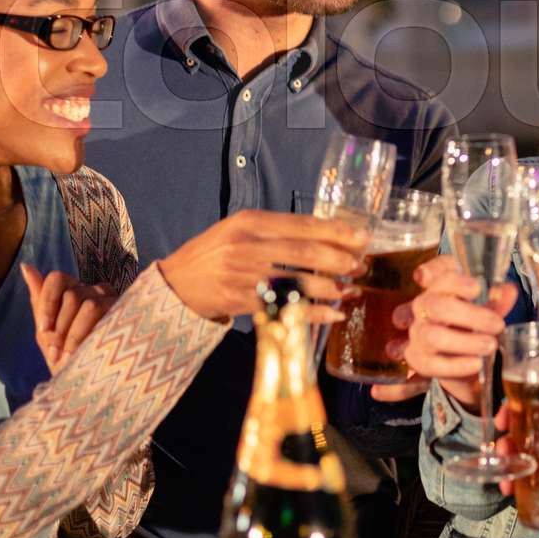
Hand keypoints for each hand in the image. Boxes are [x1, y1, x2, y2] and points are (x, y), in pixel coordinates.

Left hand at [21, 264, 114, 370]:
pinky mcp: (122, 310)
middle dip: (59, 325)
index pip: (56, 279)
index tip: (44, 331)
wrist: (82, 386)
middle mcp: (93, 290)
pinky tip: (84, 349)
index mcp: (72, 291)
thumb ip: (38, 300)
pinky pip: (98, 310)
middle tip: (56, 352)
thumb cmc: (64, 358)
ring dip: (72, 332)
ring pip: (85, 302)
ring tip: (69, 354)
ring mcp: (110, 299)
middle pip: (70, 294)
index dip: (48, 303)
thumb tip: (25, 265)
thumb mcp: (45, 332)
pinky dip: (84, 332)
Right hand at [159, 209, 366, 321]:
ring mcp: (243, 275)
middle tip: (360, 265)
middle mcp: (247, 246)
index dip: (336, 231)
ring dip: (329, 287)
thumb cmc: (215, 253)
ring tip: (350, 290)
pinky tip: (331, 315)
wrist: (176, 284)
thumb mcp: (240, 229)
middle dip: (338, 259)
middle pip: (304, 252)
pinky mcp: (240, 302)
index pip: (302, 224)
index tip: (362, 237)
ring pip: (296, 281)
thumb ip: (276, 230)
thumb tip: (326, 235)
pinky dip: (310, 312)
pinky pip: (283, 308)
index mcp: (251, 222)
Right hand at [397, 254, 517, 409]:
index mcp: (439, 286)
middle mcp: (423, 307)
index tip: (476, 288)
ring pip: (433, 335)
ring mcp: (417, 333)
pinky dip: (457, 365)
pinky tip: (477, 363)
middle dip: (470, 315)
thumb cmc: (470, 325)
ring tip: (490, 345)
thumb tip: (510, 291)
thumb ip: (497, 300)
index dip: (455, 279)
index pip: (439, 272)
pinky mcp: (417, 360)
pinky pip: (433, 363)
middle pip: (437, 305)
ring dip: (465, 342)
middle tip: (498, 325)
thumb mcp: (486, 309)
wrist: (458, 360)